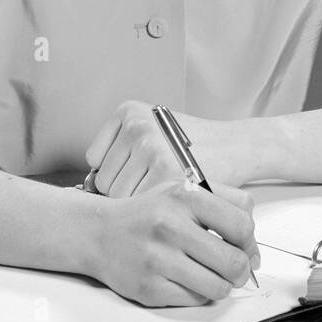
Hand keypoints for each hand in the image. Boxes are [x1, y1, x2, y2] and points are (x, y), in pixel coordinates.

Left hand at [84, 100, 244, 196]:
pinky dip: (152, 210)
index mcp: (129, 112)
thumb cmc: (193, 147)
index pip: (96, 159)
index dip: (117, 174)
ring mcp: (151, 147)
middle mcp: (137, 126)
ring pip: (118, 196)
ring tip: (162, 192)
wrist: (236, 146)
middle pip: (104, 180)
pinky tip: (169, 200)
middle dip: (126, 191)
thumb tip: (85, 188)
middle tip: (152, 187)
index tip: (136, 176)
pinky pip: (139, 204)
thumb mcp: (153, 130)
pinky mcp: (166, 172)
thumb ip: (121, 150)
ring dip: (139, 202)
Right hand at [90, 177, 259, 307]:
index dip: (251, 244)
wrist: (99, 233)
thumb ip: (225, 206)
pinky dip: (197, 294)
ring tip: (209, 275)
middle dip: (241, 271)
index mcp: (184, 197)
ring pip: (217, 287)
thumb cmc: (148, 213)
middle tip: (234, 270)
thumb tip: (254, 249)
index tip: (247, 251)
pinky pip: (194, 300)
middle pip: (234, 263)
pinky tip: (185, 279)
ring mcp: (157, 258)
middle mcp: (170, 225)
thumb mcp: (184, 191)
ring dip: (221, 285)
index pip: (242, 226)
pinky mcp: (148, 287)